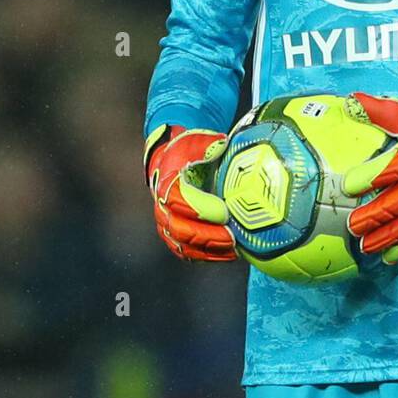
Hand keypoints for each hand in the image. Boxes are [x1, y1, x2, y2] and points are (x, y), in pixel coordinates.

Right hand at [143, 124, 235, 261]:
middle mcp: (162, 207)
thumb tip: (222, 142)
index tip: (224, 212)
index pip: (178, 200)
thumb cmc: (189, 151)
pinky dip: (208, 256)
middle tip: (232, 237)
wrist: (172, 162)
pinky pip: (188, 252)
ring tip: (235, 248)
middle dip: (208, 235)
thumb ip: (208, 143)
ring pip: (183, 244)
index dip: (200, 208)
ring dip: (210, 249)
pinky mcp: (174, 236)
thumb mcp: (197, 142)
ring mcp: (166, 224)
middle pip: (180, 228)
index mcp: (167, 183)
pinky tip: (230, 254)